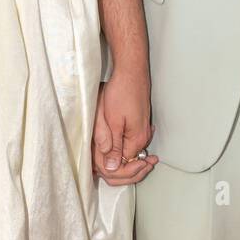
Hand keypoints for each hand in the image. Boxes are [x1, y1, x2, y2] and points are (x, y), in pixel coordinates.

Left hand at [92, 69, 157, 184]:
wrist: (131, 72)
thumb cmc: (121, 92)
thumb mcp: (111, 121)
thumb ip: (112, 145)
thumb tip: (111, 167)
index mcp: (136, 140)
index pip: (124, 167)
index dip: (109, 167)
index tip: (97, 162)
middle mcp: (143, 138)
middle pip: (130, 163)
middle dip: (114, 166)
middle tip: (98, 160)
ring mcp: (143, 130)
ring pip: (130, 152)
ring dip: (116, 154)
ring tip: (102, 149)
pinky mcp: (140, 123)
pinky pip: (131, 141)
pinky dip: (121, 144)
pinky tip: (112, 139)